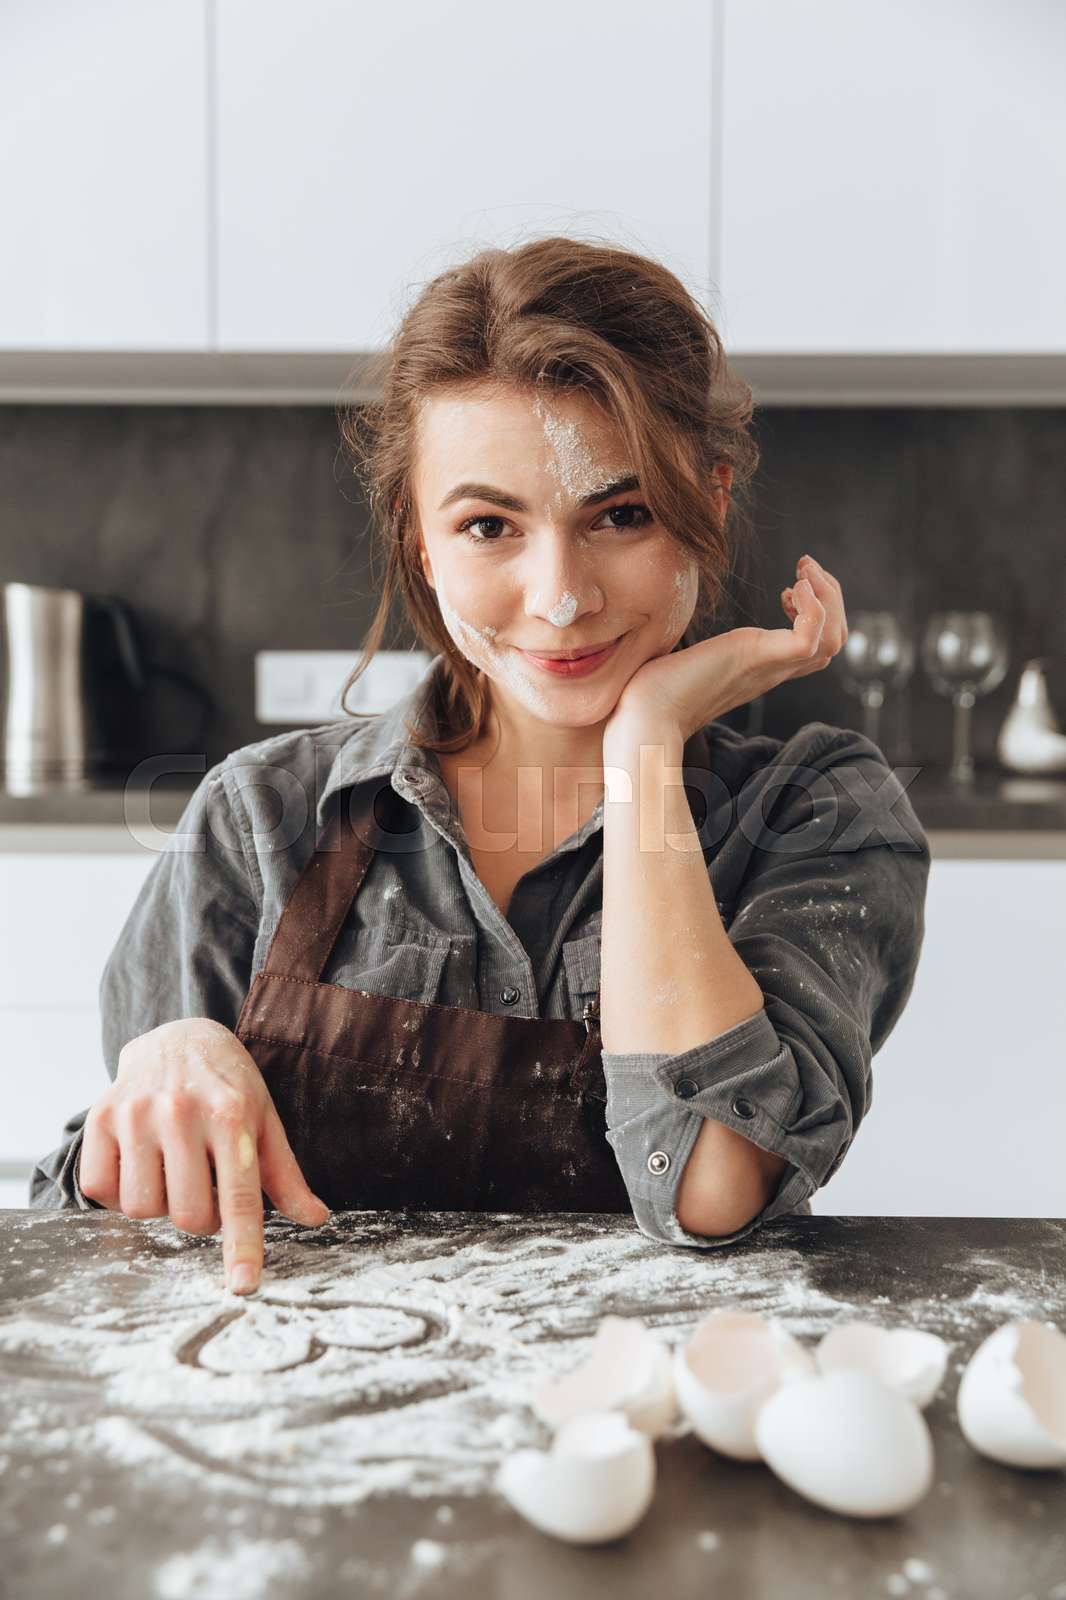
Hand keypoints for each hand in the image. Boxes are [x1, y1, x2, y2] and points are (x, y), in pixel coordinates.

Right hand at [78, 1017, 330, 1293]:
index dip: (241, 1245)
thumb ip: (285, 1174)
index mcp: (230, 1115)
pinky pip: (99, 1188)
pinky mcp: (99, 1117)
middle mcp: (181, 1112)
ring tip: (172, 1171)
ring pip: (141, 1208)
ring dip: (159, 1205)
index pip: (239, 1195)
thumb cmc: (229, 1086)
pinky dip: (117, 1192)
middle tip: (205, 1186)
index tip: (244, 1284)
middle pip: (187, 1215)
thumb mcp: (265, 1120)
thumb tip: (316, 1218)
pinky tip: (138, 1164)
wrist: (178, 1035)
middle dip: (200, 1218)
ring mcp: (136, 1113)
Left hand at [606, 553, 848, 743]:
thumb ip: (693, 647)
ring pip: (833, 639)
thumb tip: (662, 623)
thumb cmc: (652, 689)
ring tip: (802, 573)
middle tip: (804, 570)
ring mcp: (769, 665)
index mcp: (760, 668)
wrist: (643, 713)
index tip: (788, 590)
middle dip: (830, 596)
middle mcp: (772, 669)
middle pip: (835, 640)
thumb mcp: (685, 656)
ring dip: (827, 596)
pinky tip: (790, 589)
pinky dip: (813, 607)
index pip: (817, 646)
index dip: (816, 611)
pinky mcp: (759, 658)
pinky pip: (811, 638)